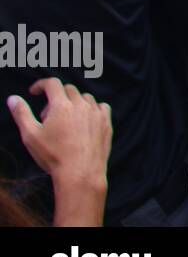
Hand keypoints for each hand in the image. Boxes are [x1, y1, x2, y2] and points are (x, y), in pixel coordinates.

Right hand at [8, 78, 111, 225]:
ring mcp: (96, 113)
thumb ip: (21, 114)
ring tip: (65, 122)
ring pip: (85, 98)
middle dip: (55, 98)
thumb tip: (12, 98)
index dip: (41, 84)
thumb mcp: (30, 135)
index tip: (34, 92)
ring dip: (74, 103)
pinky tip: (84, 122)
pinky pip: (101, 107)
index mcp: (62, 105)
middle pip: (68, 90)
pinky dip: (91, 109)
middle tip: (47, 117)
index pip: (52, 84)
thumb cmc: (53, 155)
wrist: (80, 172)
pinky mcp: (106, 122)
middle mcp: (81, 105)